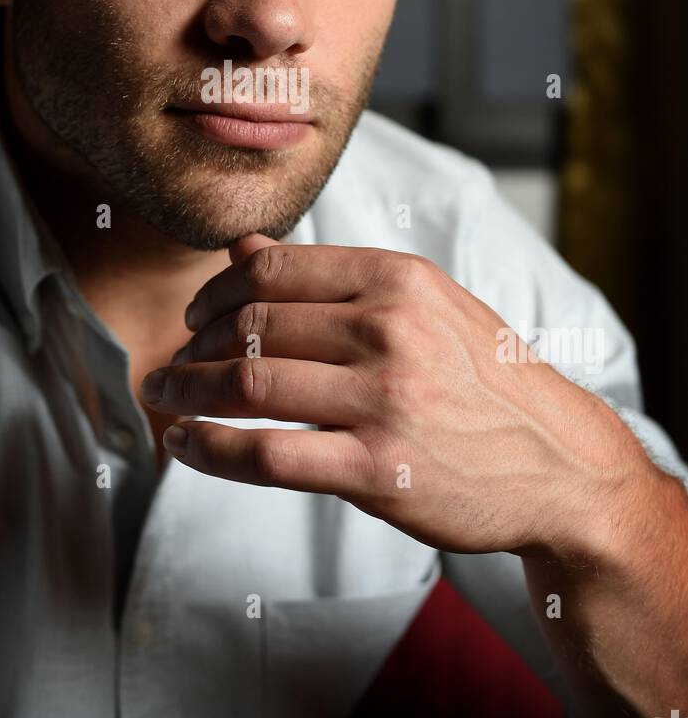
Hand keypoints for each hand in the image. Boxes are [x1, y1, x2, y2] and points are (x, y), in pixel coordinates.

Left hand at [141, 235, 657, 559]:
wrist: (556, 462)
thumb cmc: (480, 377)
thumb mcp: (423, 303)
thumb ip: (331, 276)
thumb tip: (243, 247)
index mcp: (397, 279)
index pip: (272, 270)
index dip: (213, 293)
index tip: (193, 316)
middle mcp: (388, 330)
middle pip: (251, 324)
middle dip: (192, 344)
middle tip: (169, 362)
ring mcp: (384, 400)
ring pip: (249, 384)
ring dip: (186, 391)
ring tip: (162, 398)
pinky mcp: (380, 469)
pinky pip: (268, 454)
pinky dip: (210, 449)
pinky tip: (185, 445)